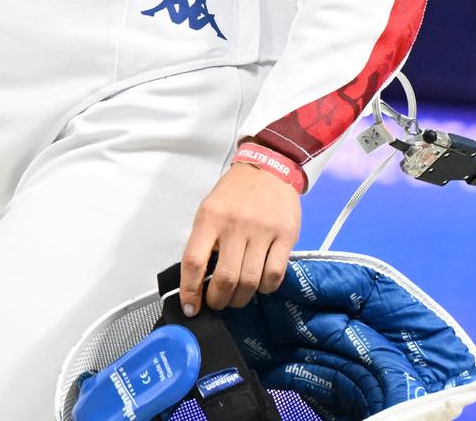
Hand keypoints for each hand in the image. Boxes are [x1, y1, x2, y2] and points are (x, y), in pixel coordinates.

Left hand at [178, 160, 301, 315]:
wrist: (269, 168)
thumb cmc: (235, 193)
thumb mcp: (210, 208)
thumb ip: (204, 240)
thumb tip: (198, 280)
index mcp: (210, 218)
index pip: (194, 261)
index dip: (189, 290)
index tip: (190, 308)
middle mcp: (235, 225)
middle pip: (225, 279)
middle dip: (218, 301)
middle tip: (217, 304)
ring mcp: (262, 231)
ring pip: (250, 281)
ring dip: (241, 298)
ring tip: (237, 298)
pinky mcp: (286, 235)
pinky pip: (275, 274)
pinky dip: (266, 288)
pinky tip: (260, 284)